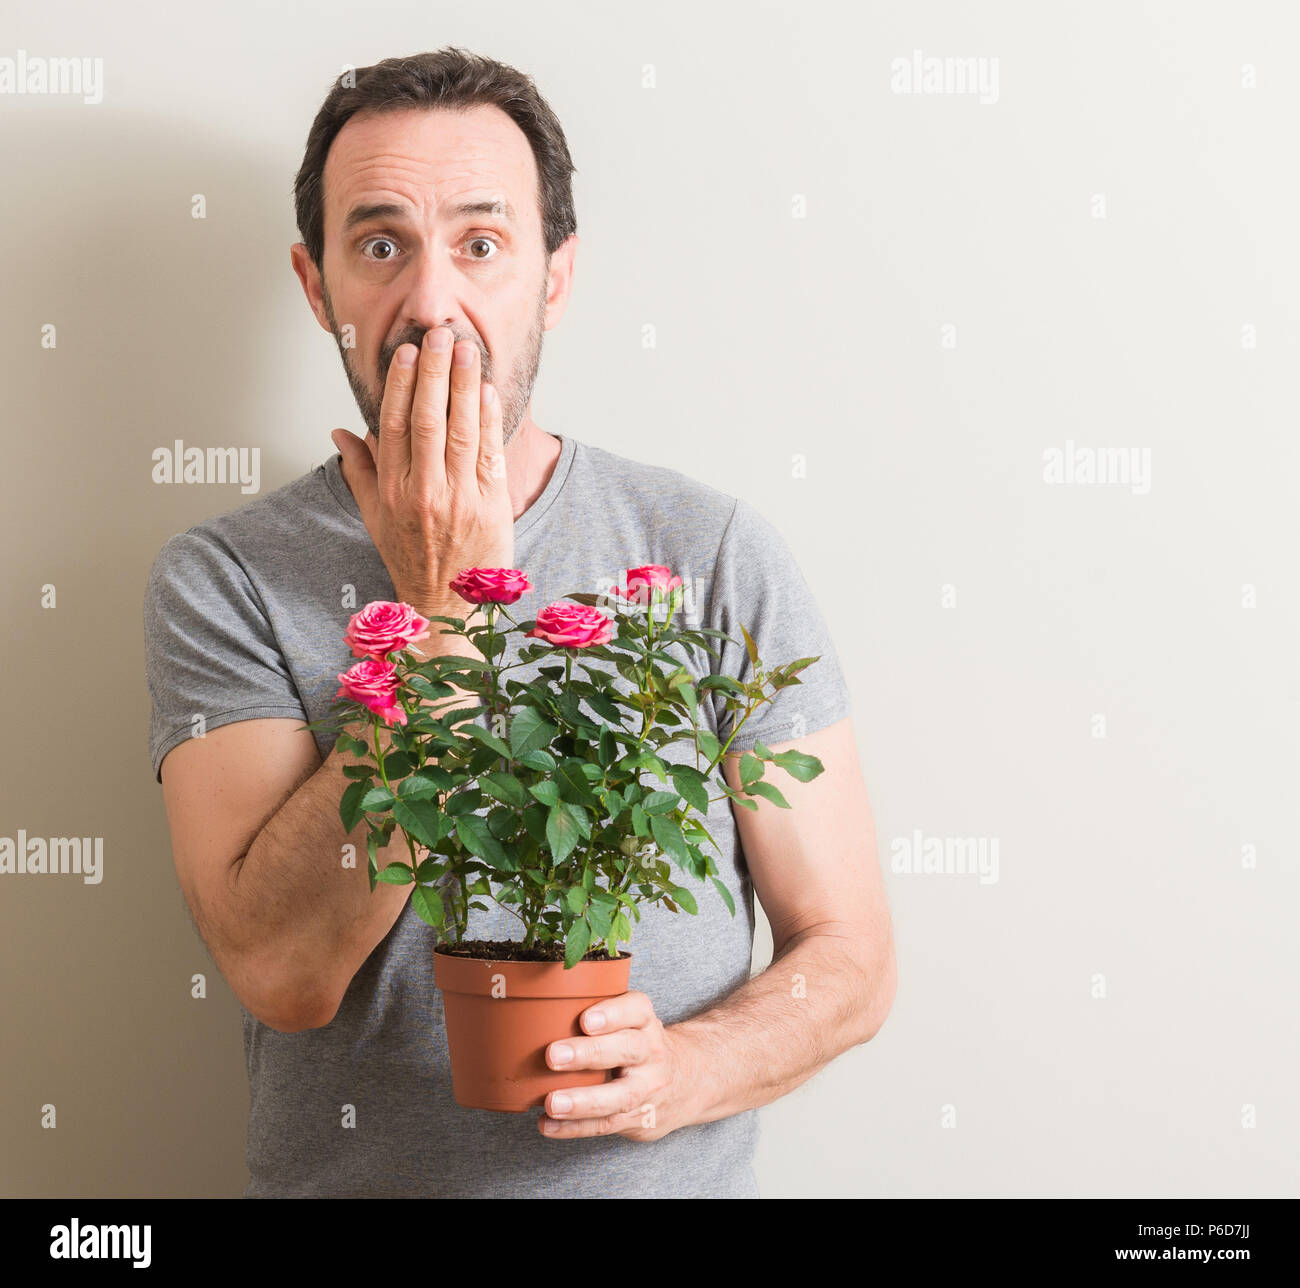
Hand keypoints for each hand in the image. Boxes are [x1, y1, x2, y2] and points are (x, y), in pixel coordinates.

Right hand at [332, 327, 512, 617]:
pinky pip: (488, 454)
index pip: (395, 426)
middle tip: (439, 336)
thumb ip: (360, 471)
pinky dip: (488, 419)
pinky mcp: (491, 506)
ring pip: (460, 431)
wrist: (448, 604)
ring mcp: (459, 499)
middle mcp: (424, 493)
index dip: (401, 385)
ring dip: (464, 386)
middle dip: (435, 373)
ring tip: (467, 350)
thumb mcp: (376, 518)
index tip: (408, 352)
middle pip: (428, 420)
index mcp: (392, 491)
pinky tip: (487, 391)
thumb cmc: (413, 559)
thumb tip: (342, 431)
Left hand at [537, 990, 701, 1141]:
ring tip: (552, 1103)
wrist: (686, 1083)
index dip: (612, 1014)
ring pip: (619, 1096)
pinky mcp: (638, 1118)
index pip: (636, 1010)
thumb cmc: (639, 1043)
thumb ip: (596, 1012)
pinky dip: (575, 1127)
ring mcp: (647, 1088)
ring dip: (582, 1102)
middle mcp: (651, 1052)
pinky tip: (548, 1125)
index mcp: (645, 1022)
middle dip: (589, 1053)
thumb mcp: (631, 1020)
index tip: (584, 1020)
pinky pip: (607, 1125)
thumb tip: (535, 1007)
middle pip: (627, 1050)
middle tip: (553, 1055)